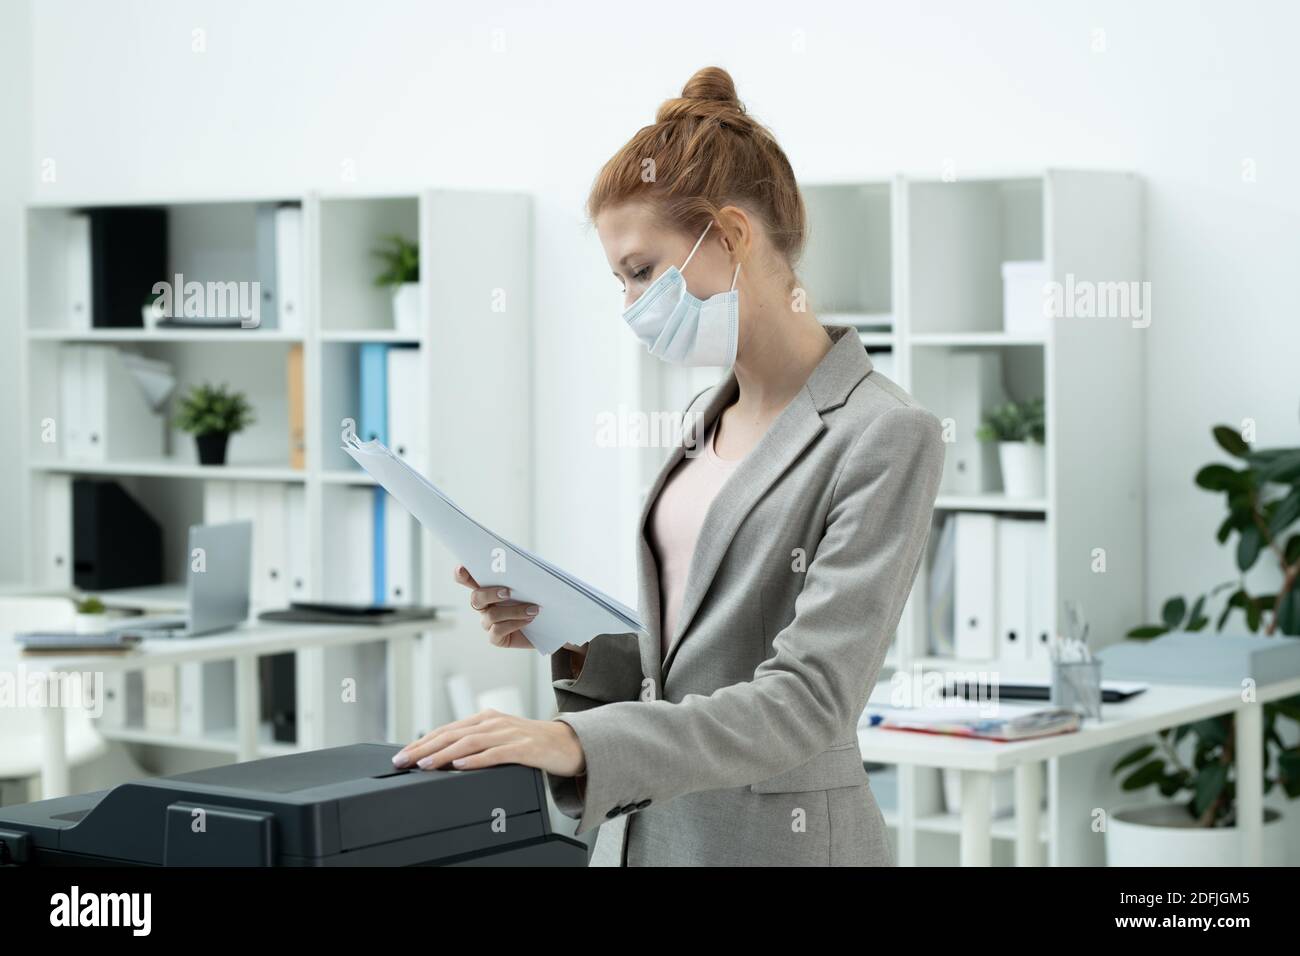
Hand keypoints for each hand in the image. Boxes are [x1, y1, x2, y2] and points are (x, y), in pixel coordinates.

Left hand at [392, 709, 586, 777]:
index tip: (402, 755)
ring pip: (470, 742)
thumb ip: (475, 743)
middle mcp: (494, 722)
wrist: (568, 743)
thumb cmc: (531, 743)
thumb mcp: (499, 738)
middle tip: (403, 760)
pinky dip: (476, 760)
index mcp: (485, 719)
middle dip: (424, 748)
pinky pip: (496, 754)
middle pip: (452, 734)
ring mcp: (509, 733)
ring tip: (425, 764)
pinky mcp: (524, 747)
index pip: (446, 729)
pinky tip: (461, 766)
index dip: (421, 742)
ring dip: (444, 754)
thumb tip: (443, 759)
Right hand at [453, 565, 540, 648]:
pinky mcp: (495, 638)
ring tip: (533, 609)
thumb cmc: (536, 601)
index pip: (468, 579)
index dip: (462, 575)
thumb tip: (522, 564)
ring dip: (514, 611)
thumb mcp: (530, 586)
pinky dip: (515, 623)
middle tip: (508, 592)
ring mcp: (488, 622)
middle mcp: (484, 605)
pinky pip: (497, 630)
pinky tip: (528, 620)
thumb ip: (521, 574)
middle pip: (476, 598)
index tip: (462, 569)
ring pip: (491, 615)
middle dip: (490, 593)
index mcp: (488, 588)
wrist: (548, 626)